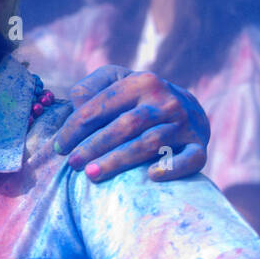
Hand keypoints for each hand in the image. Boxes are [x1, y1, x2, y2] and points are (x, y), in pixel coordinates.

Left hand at [53, 64, 209, 181]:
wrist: (188, 109)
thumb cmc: (139, 99)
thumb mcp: (116, 83)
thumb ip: (91, 89)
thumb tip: (74, 105)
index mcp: (141, 82)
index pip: (102, 105)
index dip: (76, 127)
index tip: (60, 147)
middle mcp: (166, 100)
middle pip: (125, 125)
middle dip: (94, 145)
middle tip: (73, 164)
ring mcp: (185, 124)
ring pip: (149, 143)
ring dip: (118, 160)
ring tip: (91, 174)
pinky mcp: (200, 147)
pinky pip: (190, 159)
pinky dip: (171, 167)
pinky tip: (151, 176)